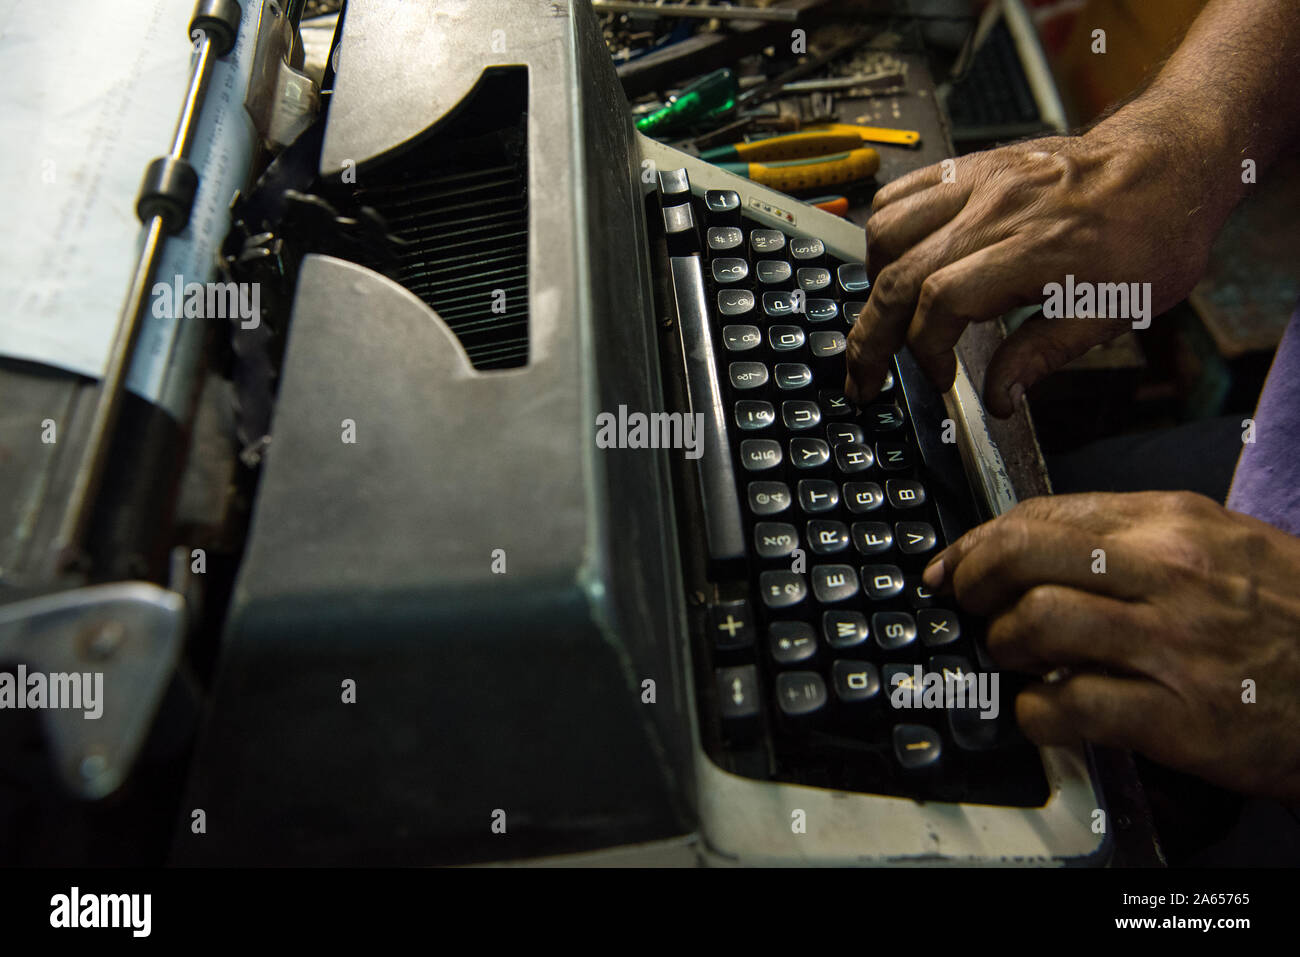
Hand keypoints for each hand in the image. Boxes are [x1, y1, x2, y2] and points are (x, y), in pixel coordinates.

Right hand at [845, 126, 1220, 415]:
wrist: (1171, 160)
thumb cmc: (1154, 232)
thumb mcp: (1116, 311)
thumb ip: (1044, 354)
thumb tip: (997, 397)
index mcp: (1038, 249)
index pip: (942, 303)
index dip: (926, 352)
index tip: (940, 378)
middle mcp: (998, 209)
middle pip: (900, 274)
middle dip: (873, 337)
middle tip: (865, 377)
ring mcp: (979, 180)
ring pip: (887, 230)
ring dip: (874, 281)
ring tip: (885, 318)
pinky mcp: (972, 165)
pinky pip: (902, 191)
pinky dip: (883, 232)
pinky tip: (894, 262)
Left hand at [923, 491, 1299, 800]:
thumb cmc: (1292, 618)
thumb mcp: (1222, 546)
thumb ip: (1132, 540)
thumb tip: (1036, 547)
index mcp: (1174, 524)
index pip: (1045, 515)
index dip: (982, 541)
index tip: (957, 563)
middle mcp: (1170, 573)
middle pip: (1026, 555)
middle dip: (976, 580)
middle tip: (969, 604)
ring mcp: (1175, 644)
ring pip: (1039, 622)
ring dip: (1005, 645)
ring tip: (1014, 658)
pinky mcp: (1181, 716)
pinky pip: (1071, 704)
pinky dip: (1037, 712)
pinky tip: (1044, 711)